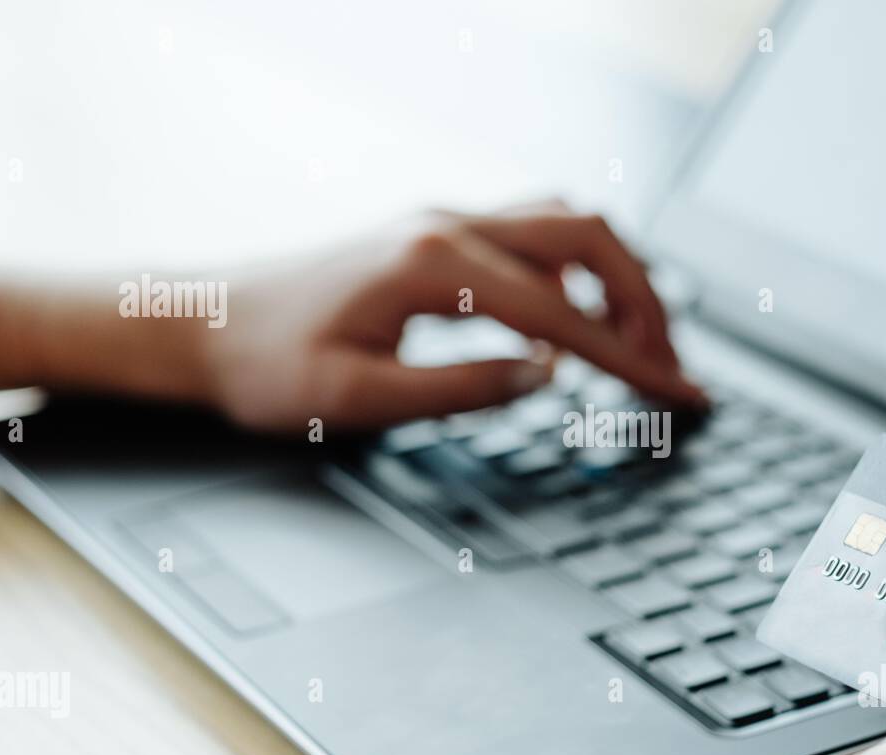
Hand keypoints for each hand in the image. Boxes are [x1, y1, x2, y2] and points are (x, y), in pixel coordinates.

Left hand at [205, 204, 705, 429]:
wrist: (205, 322)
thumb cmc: (268, 367)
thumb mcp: (358, 401)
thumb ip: (460, 390)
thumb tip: (545, 378)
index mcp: (433, 268)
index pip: (564, 316)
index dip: (631, 360)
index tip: (680, 393)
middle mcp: (447, 227)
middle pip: (587, 236)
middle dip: (644, 300)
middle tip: (668, 365)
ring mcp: (444, 221)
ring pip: (566, 223)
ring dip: (616, 275)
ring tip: (635, 343)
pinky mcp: (438, 234)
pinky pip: (532, 235)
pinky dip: (574, 274)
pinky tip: (570, 324)